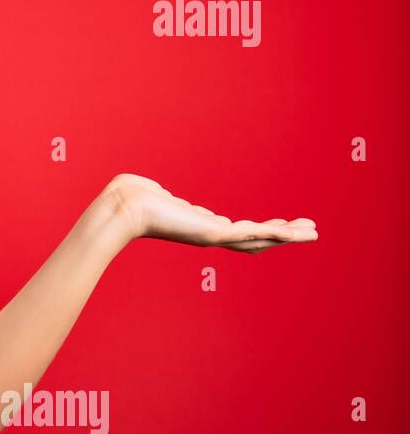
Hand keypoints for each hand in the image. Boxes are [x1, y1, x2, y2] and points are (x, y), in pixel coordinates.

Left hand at [105, 174, 318, 252]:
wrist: (122, 207)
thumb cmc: (129, 197)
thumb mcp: (152, 194)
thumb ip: (161, 195)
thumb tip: (158, 194)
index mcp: (195, 224)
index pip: (232, 231)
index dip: (254, 230)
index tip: (272, 226)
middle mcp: (207, 233)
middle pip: (252, 239)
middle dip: (280, 235)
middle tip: (306, 230)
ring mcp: (213, 236)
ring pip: (260, 239)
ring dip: (288, 236)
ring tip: (313, 233)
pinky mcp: (215, 234)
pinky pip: (255, 235)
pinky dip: (281, 235)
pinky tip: (301, 232)